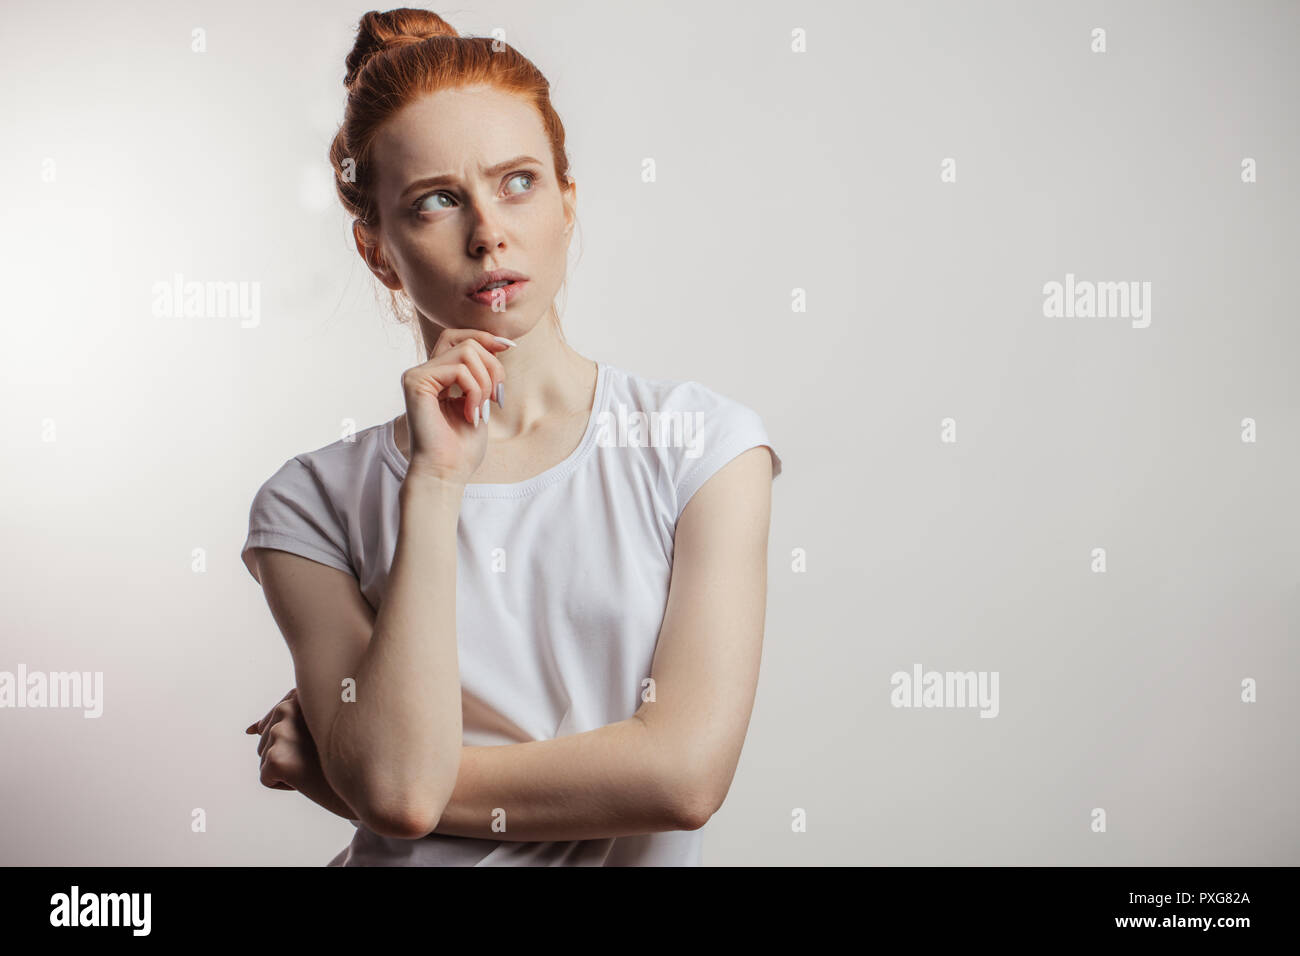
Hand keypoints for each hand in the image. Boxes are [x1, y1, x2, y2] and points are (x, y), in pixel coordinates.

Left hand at [245, 688, 360, 820]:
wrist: (373, 788)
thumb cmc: (353, 755)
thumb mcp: (326, 726)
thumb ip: (292, 717)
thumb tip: (249, 729)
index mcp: (304, 692)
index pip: (279, 712)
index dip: (298, 734)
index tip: (317, 741)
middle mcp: (290, 706)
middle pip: (268, 736)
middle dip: (290, 751)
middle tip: (322, 757)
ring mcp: (281, 731)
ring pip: (266, 757)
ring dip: (289, 767)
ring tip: (319, 767)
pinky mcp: (276, 758)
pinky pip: (266, 778)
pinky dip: (285, 785)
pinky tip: (311, 780)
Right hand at [401, 328, 513, 485]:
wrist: (446, 472)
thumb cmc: (462, 446)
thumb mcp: (480, 401)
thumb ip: (483, 373)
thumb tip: (499, 344)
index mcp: (437, 375)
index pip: (460, 338)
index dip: (485, 338)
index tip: (510, 347)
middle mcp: (423, 371)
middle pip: (467, 342)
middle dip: (493, 367)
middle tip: (496, 398)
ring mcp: (416, 375)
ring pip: (466, 353)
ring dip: (485, 383)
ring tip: (481, 410)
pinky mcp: (415, 381)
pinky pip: (459, 370)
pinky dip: (474, 391)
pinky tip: (471, 414)